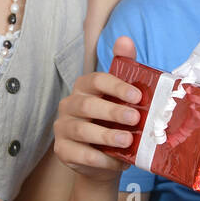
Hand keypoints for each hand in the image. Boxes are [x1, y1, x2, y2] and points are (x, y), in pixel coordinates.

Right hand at [52, 36, 143, 182]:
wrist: (106, 159)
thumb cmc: (115, 122)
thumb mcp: (123, 97)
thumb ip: (124, 67)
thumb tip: (125, 39)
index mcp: (84, 87)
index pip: (97, 79)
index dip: (116, 86)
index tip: (137, 96)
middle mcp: (69, 104)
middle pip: (88, 105)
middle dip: (113, 112)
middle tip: (135, 119)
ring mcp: (62, 128)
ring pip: (82, 130)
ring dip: (106, 136)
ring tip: (127, 141)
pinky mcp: (61, 150)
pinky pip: (79, 154)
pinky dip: (99, 158)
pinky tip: (116, 161)